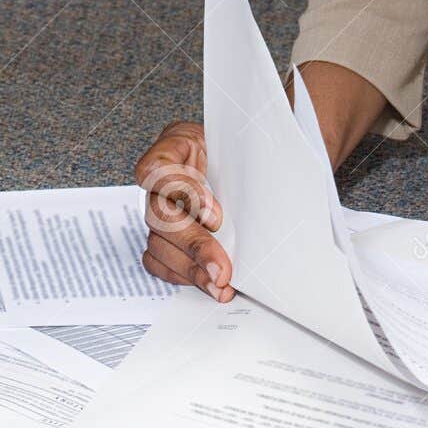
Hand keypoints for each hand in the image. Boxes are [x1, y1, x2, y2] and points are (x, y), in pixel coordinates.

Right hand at [134, 120, 233, 301]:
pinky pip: (158, 261)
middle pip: (160, 215)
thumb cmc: (245, 153)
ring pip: (158, 244)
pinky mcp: (164, 237)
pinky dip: (183, 275)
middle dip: (195, 246)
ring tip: (219, 285)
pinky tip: (207, 283)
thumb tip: (270, 183)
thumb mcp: (250, 143)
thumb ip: (251, 158)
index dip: (182, 193)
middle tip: (222, 270)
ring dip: (191, 268)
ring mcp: (159, 210)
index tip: (216, 216)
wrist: (248, 165)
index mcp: (178, 145)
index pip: (159, 168)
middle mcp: (162, 180)